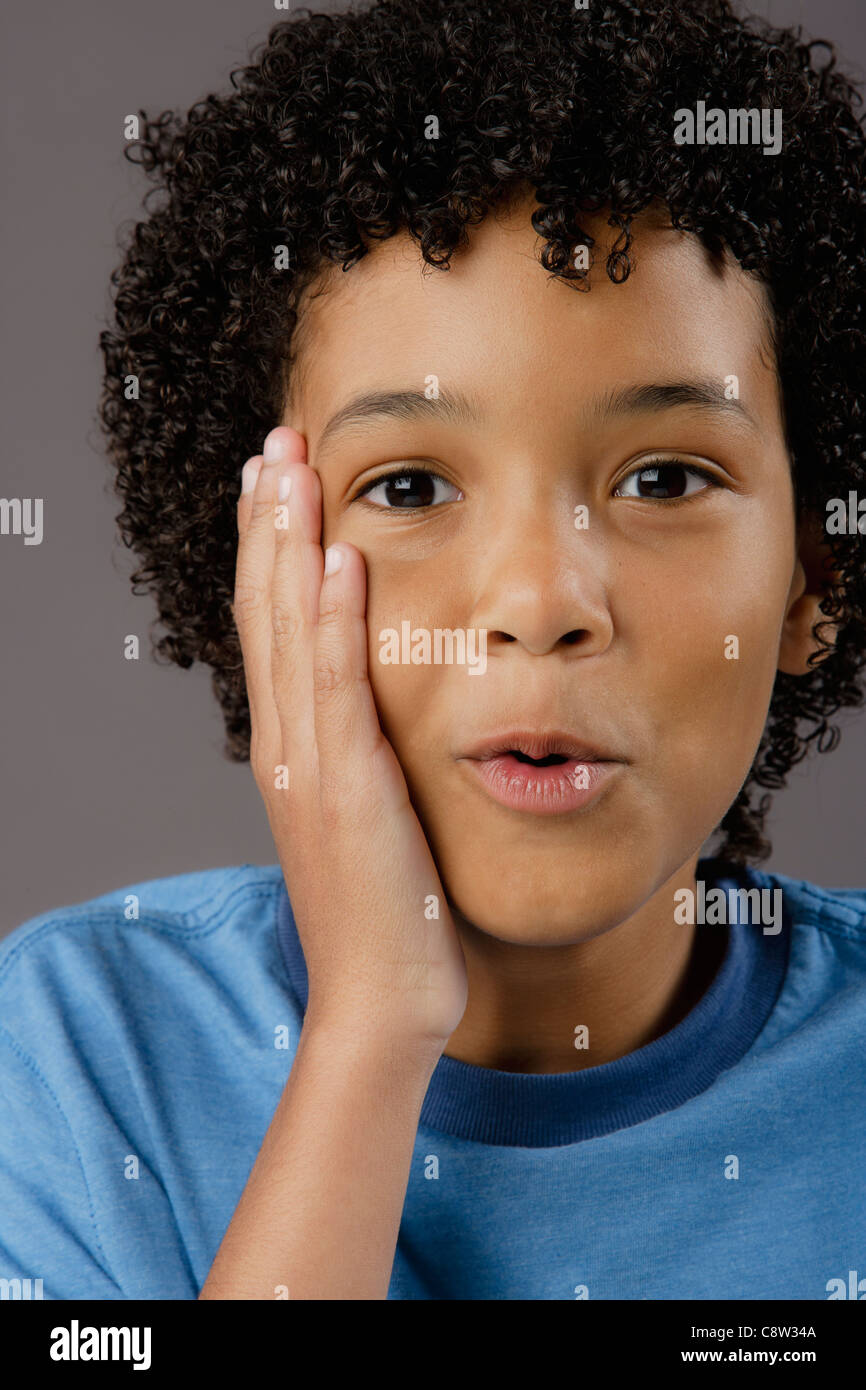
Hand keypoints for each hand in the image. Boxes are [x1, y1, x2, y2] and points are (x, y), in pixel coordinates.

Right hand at [232, 427, 468, 1051]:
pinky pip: (334, 690)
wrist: (382, 1001)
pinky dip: (327, 622)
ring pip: (287, 635)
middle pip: (265, 614)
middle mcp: (288, 748)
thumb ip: (364, 759)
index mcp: (294, 751)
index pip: (272, 630)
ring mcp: (310, 767)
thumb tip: (382, 714)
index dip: (270, 552)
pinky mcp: (347, 790)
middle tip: (274, 444)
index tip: (279, 483)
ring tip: (289, 466)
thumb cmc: (389, 916)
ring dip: (286, 545)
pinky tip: (333, 560)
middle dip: (268, 523)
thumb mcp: (371, 820)